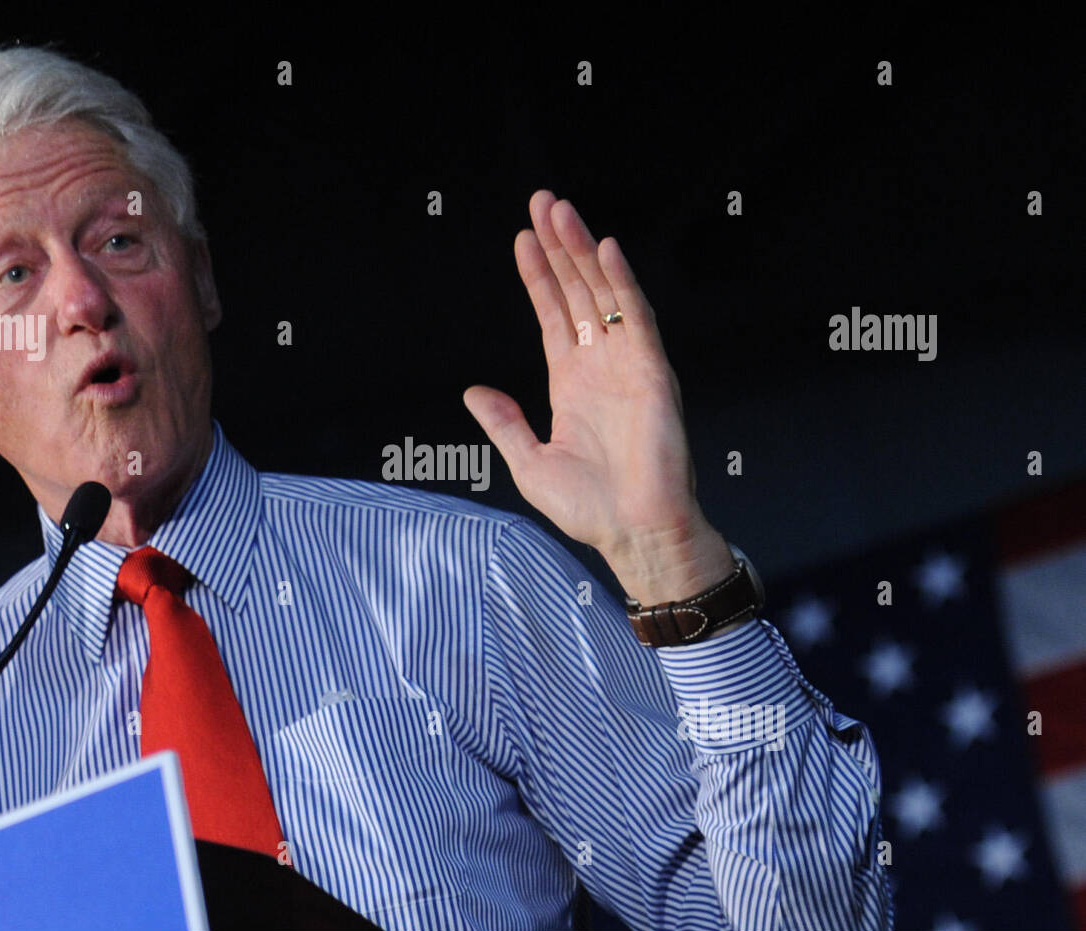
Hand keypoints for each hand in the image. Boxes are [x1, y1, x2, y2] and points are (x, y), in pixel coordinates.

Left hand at [463, 190, 733, 606]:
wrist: (634, 533)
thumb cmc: (590, 508)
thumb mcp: (529, 462)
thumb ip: (504, 423)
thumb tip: (472, 392)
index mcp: (572, 384)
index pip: (553, 316)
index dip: (538, 277)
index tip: (521, 239)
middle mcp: (600, 366)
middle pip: (577, 292)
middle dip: (557, 248)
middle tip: (541, 202)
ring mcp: (627, 365)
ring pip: (603, 294)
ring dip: (582, 251)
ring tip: (560, 211)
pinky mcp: (652, 372)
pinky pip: (635, 318)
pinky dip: (621, 282)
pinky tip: (603, 248)